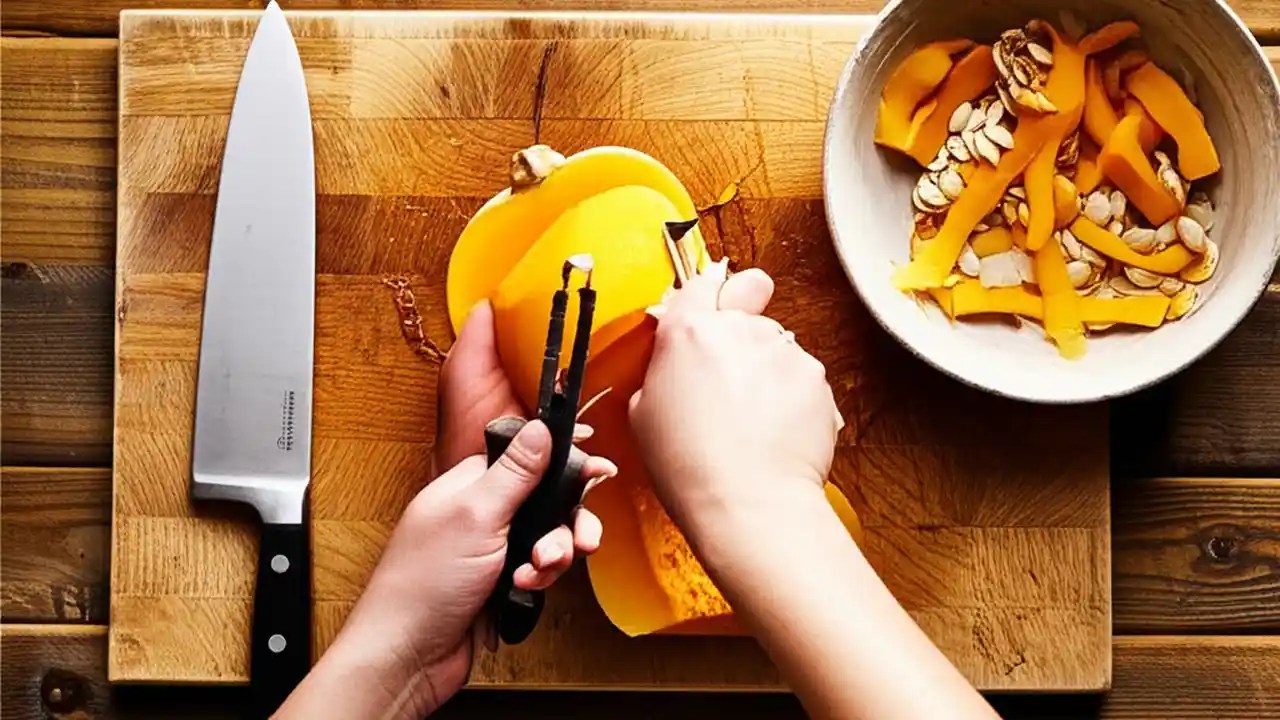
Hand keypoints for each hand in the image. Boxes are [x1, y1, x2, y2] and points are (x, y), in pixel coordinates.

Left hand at [278, 301, 611, 719]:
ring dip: (551, 554)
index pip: (526, 455)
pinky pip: (538, 570)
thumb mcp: (477, 515)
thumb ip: (514, 471)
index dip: (562, 461)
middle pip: (546, 500)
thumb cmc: (421, 584)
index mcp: (469, 483)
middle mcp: (481, 511)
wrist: (409, 654)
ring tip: (537, 569)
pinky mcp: (499, 580)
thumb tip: (540, 426)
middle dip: (564, 522)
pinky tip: (523, 589)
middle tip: (572, 537)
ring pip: (547, 537)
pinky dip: (537, 580)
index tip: (594, 466)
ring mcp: (490, 547)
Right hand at [629, 261, 840, 530]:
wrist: (748, 501)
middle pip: (746, 297)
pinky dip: (792, 393)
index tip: (711, 304)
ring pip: (776, 339)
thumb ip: (661, 370)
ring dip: (766, 364)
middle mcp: (737, 329)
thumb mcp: (643, 414)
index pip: (701, 281)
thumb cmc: (688, 467)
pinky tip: (775, 428)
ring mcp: (782, 349)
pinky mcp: (815, 374)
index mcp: (687, 332)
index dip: (708, 291)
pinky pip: (801, 371)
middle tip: (733, 367)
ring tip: (753, 416)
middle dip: (742, 324)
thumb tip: (674, 364)